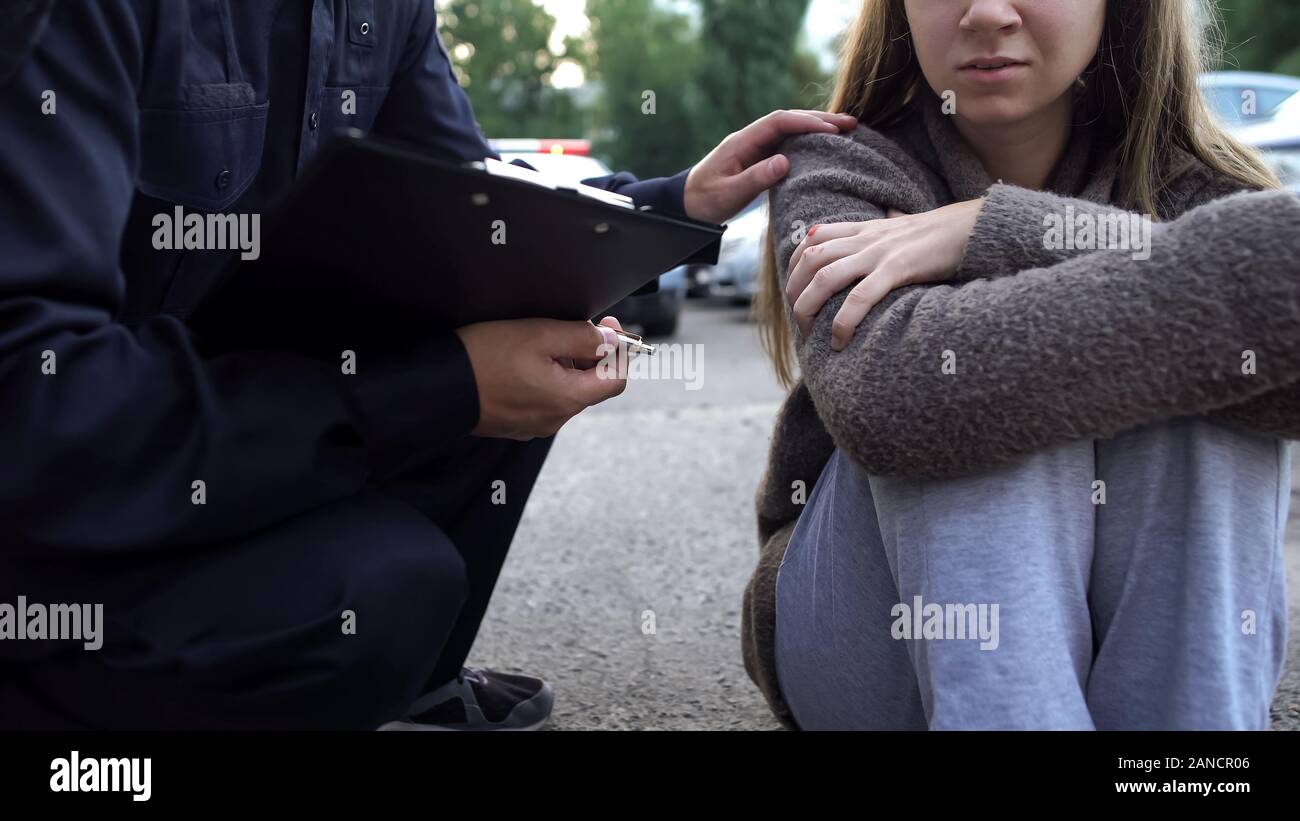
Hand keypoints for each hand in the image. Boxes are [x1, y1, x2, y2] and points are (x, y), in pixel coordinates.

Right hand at [454, 318, 625, 439]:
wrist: (438, 387)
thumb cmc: (485, 358)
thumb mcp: (540, 334)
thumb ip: (582, 337)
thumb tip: (610, 339)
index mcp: (568, 398)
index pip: (617, 379)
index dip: (619, 350)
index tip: (607, 325)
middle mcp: (556, 418)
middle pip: (591, 385)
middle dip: (590, 355)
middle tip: (572, 326)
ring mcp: (535, 424)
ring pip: (566, 391)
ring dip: (565, 366)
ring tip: (541, 342)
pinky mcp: (516, 424)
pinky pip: (543, 400)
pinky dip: (544, 379)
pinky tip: (523, 362)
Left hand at [683, 109, 857, 223]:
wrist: (685, 206)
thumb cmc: (704, 201)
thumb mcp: (729, 193)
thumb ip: (755, 178)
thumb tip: (785, 161)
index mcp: (741, 142)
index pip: (778, 123)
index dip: (805, 123)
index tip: (831, 130)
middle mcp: (750, 139)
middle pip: (789, 120)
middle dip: (819, 120)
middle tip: (850, 124)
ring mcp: (755, 147)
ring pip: (790, 130)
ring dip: (817, 128)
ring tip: (846, 131)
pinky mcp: (759, 158)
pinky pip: (787, 144)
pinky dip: (808, 142)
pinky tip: (826, 147)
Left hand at [787, 199, 983, 350]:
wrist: (974, 227)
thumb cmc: (942, 234)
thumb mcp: (905, 227)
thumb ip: (886, 227)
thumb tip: (887, 217)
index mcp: (865, 229)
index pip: (814, 238)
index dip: (794, 264)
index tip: (793, 288)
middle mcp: (865, 239)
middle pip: (810, 259)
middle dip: (794, 291)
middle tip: (798, 319)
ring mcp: (879, 253)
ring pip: (825, 277)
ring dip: (808, 307)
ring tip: (808, 333)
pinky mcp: (897, 269)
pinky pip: (859, 297)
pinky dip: (843, 321)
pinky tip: (839, 341)